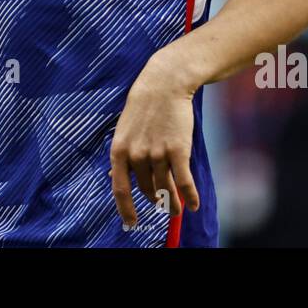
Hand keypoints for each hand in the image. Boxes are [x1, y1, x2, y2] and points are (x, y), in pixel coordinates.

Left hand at [109, 51, 200, 229]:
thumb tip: (113, 176)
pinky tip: (193, 206)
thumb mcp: (125, 130)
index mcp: (119, 151)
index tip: (131, 223)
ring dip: (173, 204)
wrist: (164, 84)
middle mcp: (136, 155)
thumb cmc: (144, 108)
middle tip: (162, 205)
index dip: (126, 209)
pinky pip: (184, 182)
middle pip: (147, 189)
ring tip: (177, 211)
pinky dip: (189, 197)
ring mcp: (157, 153)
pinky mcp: (178, 150)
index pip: (120, 189)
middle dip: (156, 199)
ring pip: (166, 189)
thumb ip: (122, 154)